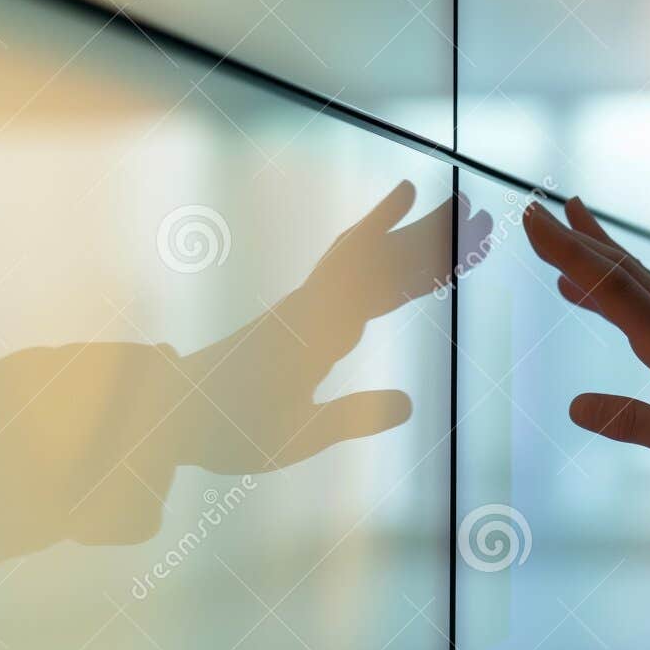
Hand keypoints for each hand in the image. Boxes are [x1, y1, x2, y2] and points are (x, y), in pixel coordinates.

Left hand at [174, 181, 489, 472]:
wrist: (174, 411)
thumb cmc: (229, 429)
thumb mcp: (294, 437)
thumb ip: (350, 418)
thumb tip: (410, 402)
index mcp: (315, 330)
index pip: (380, 281)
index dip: (424, 257)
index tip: (462, 235)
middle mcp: (313, 308)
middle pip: (379, 258)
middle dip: (428, 236)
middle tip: (474, 212)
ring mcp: (306, 309)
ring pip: (366, 263)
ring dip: (408, 243)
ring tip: (449, 226)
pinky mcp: (301, 318)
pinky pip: (349, 279)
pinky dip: (378, 261)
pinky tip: (393, 260)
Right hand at [524, 196, 649, 479]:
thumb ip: (633, 423)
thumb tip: (574, 406)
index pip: (610, 287)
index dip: (568, 251)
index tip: (534, 219)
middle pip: (618, 269)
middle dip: (572, 238)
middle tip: (533, 210)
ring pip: (632, 276)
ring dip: (593, 250)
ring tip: (561, 226)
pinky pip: (642, 295)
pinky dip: (610, 280)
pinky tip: (591, 292)